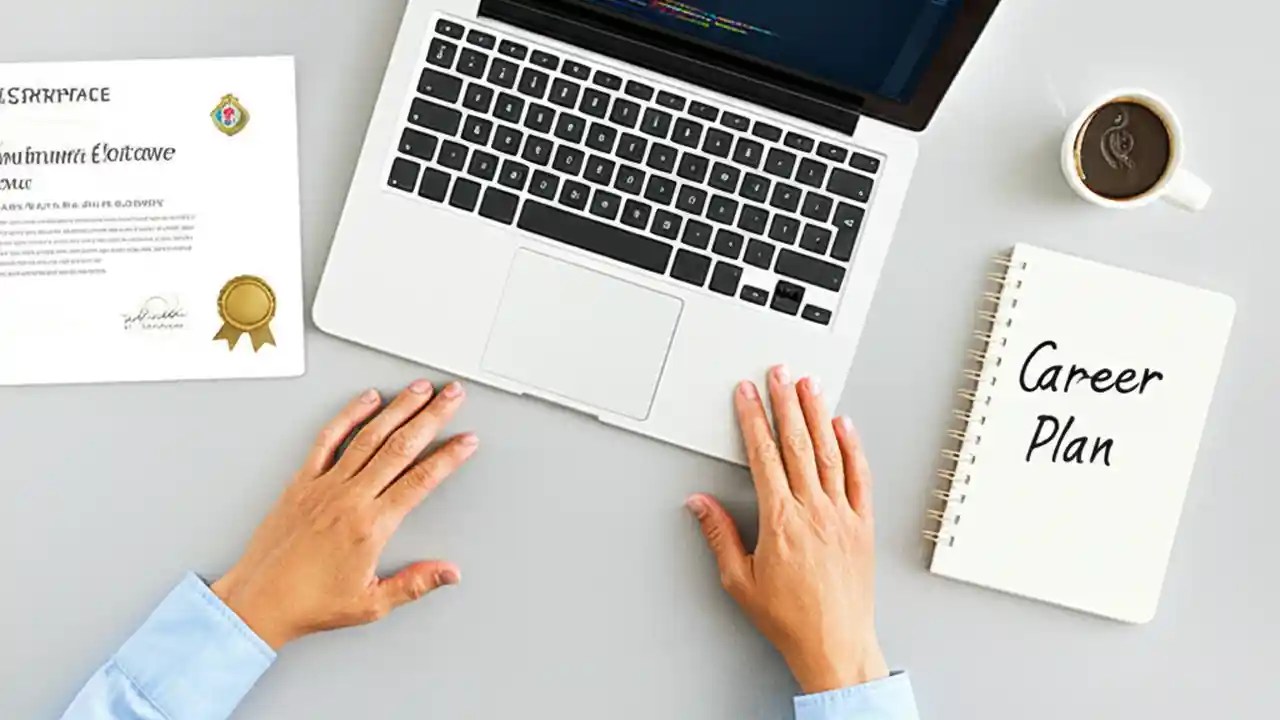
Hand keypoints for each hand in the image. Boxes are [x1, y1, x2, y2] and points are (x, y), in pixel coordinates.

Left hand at [211, 380, 477, 649]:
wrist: (258, 602)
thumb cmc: (309, 604)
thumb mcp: (371, 604)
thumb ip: (414, 583)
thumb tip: (449, 572)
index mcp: (371, 526)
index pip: (420, 481)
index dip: (448, 457)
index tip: (467, 441)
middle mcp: (349, 498)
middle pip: (401, 447)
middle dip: (432, 416)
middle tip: (452, 396)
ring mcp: (325, 486)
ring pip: (369, 436)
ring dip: (398, 408)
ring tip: (419, 390)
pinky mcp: (302, 482)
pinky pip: (328, 439)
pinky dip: (349, 416)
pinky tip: (366, 400)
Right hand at [687, 366, 887, 693]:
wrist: (835, 644)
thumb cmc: (790, 618)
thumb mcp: (739, 580)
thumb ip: (719, 535)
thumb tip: (700, 504)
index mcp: (780, 521)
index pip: (763, 456)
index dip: (753, 419)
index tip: (746, 395)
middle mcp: (814, 511)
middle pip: (796, 444)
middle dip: (784, 403)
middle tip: (778, 374)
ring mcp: (842, 515)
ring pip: (829, 452)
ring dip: (817, 414)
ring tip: (809, 386)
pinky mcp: (862, 525)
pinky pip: (859, 477)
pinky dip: (853, 448)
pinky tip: (845, 426)